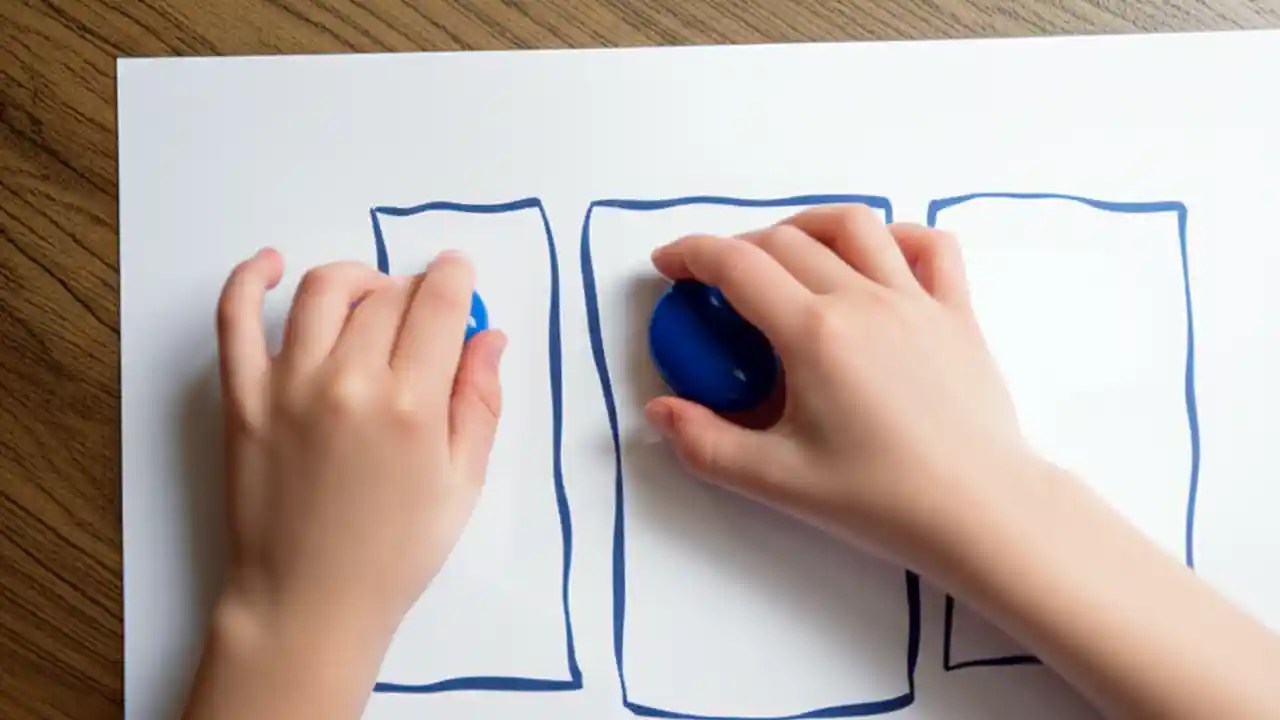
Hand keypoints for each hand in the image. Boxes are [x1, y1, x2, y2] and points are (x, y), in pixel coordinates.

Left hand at [216, 249, 504, 633]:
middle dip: (414, 290)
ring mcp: (289, 384)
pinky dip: (250, 278)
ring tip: (371, 297)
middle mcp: (350, 381)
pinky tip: (271, 264)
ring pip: (325, 291)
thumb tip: (488, 336)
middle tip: (422, 315)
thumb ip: (479, 402)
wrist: (308, 601)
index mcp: (412, 404)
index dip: (454, 277)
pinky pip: (236, 317)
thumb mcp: (462, 484)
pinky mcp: (242, 397)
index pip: (438, 303)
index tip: (458, 275)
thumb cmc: (395, 553)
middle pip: (387, 296)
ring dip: (357, 278)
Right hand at [645, 206, 1034, 573]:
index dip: (692, 254)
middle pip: (785, 241)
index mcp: (814, 334)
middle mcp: (863, 300)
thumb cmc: (880, 499)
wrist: (981, 511)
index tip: (669, 265)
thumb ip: (705, 444)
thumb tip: (660, 411)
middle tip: (715, 284)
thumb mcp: (777, 481)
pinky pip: (928, 247)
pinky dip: (893, 237)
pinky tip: (873, 259)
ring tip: (784, 252)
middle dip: (737, 249)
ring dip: (805, 226)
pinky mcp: (956, 313)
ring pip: (853, 226)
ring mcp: (915, 300)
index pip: (737, 266)